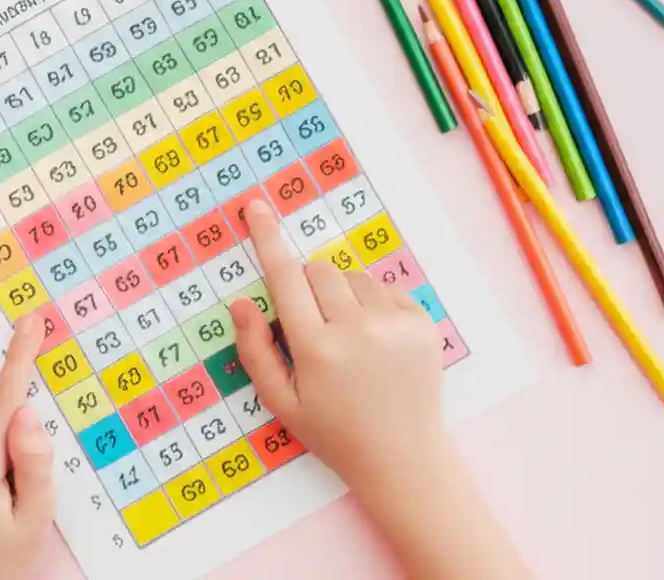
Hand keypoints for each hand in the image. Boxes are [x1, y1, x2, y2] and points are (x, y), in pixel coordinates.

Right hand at [231, 200, 444, 486]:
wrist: (401, 456)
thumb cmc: (332, 430)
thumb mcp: (280, 401)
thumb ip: (255, 350)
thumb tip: (241, 303)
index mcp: (316, 349)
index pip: (285, 278)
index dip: (268, 240)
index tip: (256, 208)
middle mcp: (356, 330)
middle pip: (319, 270)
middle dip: (308, 286)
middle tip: (313, 324)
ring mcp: (394, 324)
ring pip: (352, 275)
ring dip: (341, 293)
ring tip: (347, 336)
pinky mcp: (421, 322)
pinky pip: (384, 287)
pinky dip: (372, 303)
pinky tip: (374, 340)